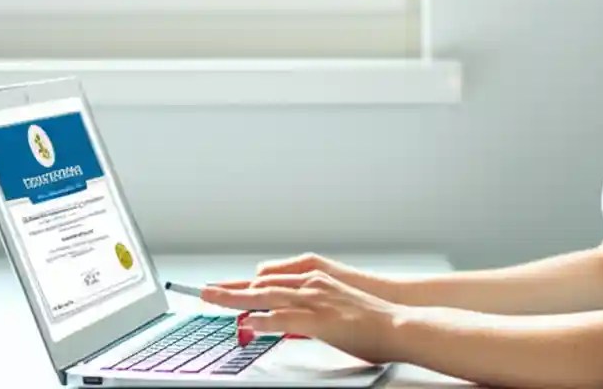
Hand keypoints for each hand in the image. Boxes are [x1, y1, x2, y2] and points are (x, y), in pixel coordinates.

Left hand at [199, 270, 405, 364]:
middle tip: (203, 290)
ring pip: (266, 296)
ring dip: (236, 298)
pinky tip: (250, 324)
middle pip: (260, 284)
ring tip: (212, 299)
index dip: (241, 284)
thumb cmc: (370, 317)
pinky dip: (265, 321)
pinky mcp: (322, 320)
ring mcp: (315, 300)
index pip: (267, 280)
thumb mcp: (335, 301)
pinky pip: (286, 318)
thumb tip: (286, 315)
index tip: (220, 286)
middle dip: (229, 288)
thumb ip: (309, 304)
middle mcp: (310, 284)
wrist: (399, 322)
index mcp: (313, 279)